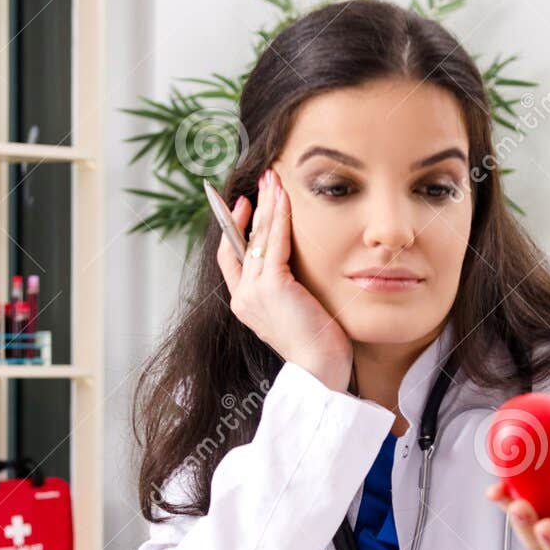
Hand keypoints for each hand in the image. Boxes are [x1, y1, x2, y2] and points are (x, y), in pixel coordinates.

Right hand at [216, 167, 353, 392]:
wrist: (319, 371)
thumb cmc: (317, 347)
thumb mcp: (296, 313)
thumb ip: (289, 290)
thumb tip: (297, 265)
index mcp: (245, 305)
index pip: (230, 258)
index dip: (235, 228)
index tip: (246, 204)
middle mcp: (243, 296)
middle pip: (242, 240)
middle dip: (254, 205)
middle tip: (265, 179)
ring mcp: (253, 291)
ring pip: (258, 236)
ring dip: (267, 204)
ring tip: (275, 179)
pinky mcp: (272, 286)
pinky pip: (275, 242)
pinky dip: (280, 217)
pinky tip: (286, 198)